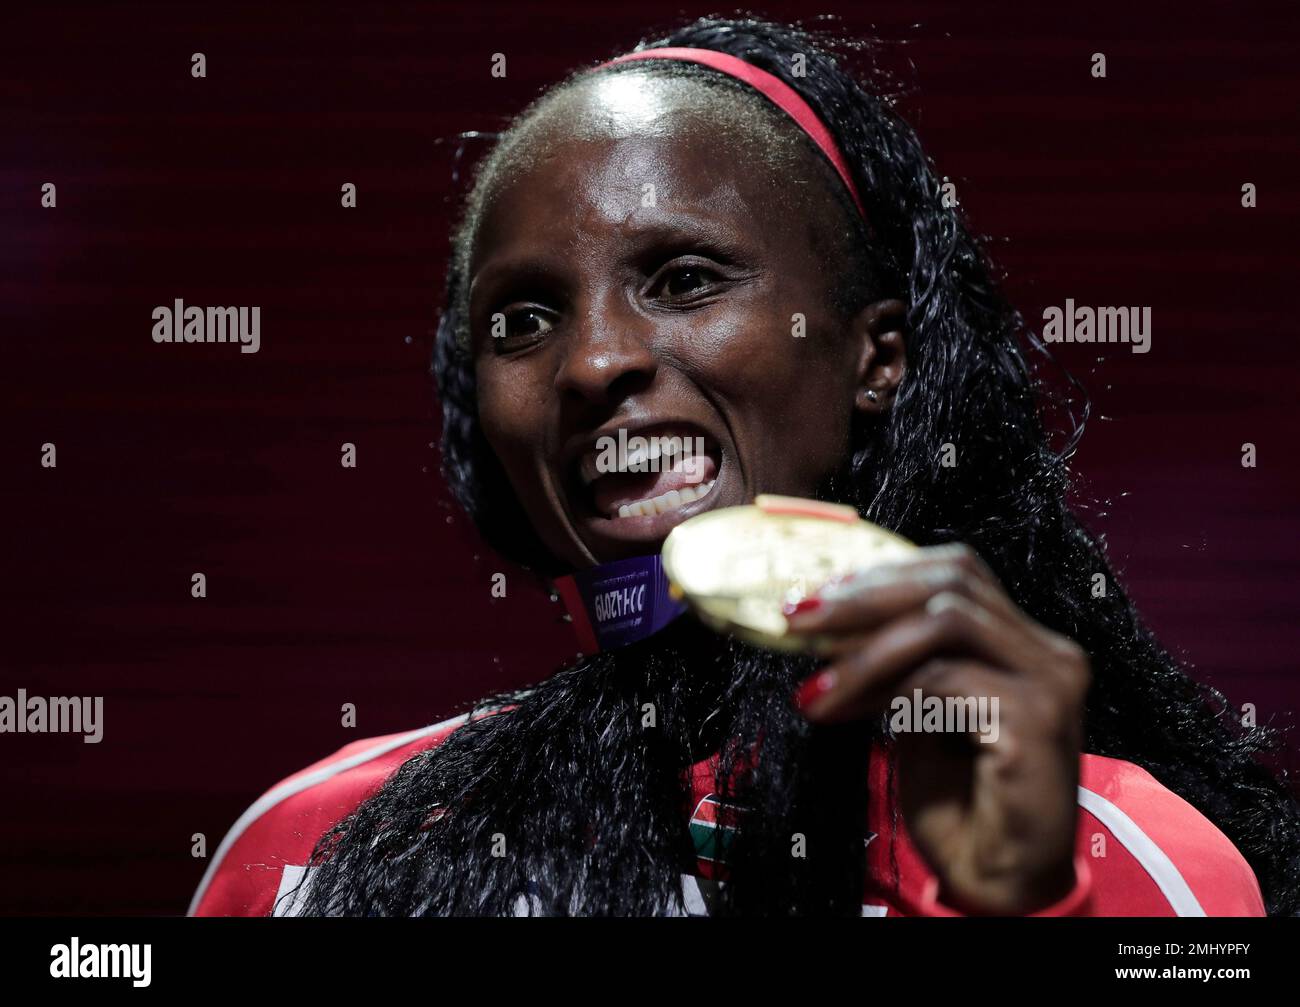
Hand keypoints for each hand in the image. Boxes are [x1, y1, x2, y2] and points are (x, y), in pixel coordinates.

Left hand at [785, 544, 1089, 913]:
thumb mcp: (917, 714)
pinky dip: (883, 689)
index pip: (955, 571)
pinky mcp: (1036, 719)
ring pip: (944, 620)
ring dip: (865, 648)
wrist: (999, 884)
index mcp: (1023, 642)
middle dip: (864, 594)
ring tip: (816, 683)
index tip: (815, 594)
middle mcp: (1048, 652)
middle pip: (952, 579)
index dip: (880, 574)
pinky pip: (944, 678)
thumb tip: (826, 618)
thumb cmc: (961, 805)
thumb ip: (895, 662)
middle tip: (798, 618)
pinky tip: (843, 711)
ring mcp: (1050, 682)